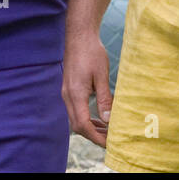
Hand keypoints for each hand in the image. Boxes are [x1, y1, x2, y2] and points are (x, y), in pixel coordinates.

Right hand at [62, 27, 113, 147]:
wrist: (79, 36)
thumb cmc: (92, 52)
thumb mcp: (102, 75)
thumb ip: (104, 99)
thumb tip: (108, 120)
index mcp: (75, 94)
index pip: (83, 125)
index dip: (96, 137)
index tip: (110, 144)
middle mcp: (67, 96)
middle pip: (77, 126)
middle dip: (93, 136)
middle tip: (111, 140)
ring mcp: (66, 93)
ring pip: (76, 119)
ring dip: (90, 128)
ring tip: (107, 132)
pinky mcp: (69, 89)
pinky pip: (76, 110)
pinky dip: (87, 118)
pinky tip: (99, 119)